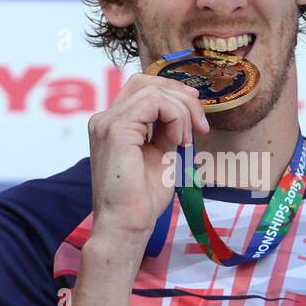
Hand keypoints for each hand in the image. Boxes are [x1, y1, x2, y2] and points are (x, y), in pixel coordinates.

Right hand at [86, 72, 209, 252]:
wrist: (127, 224)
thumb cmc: (141, 199)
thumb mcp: (159, 154)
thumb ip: (164, 130)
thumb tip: (182, 113)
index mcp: (113, 124)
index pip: (142, 88)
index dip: (172, 93)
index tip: (196, 116)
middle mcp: (105, 119)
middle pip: (146, 82)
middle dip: (181, 97)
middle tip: (200, 126)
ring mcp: (107, 122)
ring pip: (154, 91)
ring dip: (181, 112)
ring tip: (186, 141)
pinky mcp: (116, 129)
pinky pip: (154, 103)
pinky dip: (174, 117)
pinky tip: (178, 140)